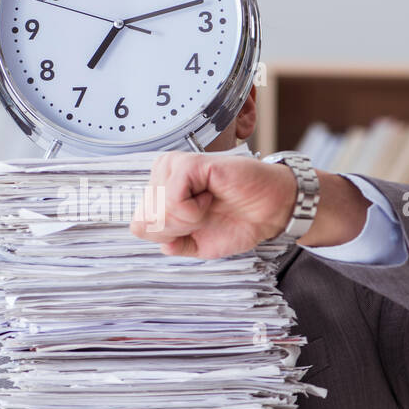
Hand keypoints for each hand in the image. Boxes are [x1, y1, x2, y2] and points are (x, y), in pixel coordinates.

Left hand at [130, 152, 368, 257]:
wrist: (269, 212)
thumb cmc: (236, 221)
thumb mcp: (196, 244)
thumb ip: (170, 243)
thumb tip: (153, 236)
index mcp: (159, 191)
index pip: (139, 225)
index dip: (168, 237)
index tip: (194, 226)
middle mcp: (162, 174)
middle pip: (145, 219)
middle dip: (177, 229)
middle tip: (205, 215)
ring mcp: (174, 166)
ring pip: (157, 210)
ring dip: (187, 220)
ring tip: (209, 205)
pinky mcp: (188, 163)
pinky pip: (173, 201)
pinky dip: (193, 211)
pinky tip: (211, 198)